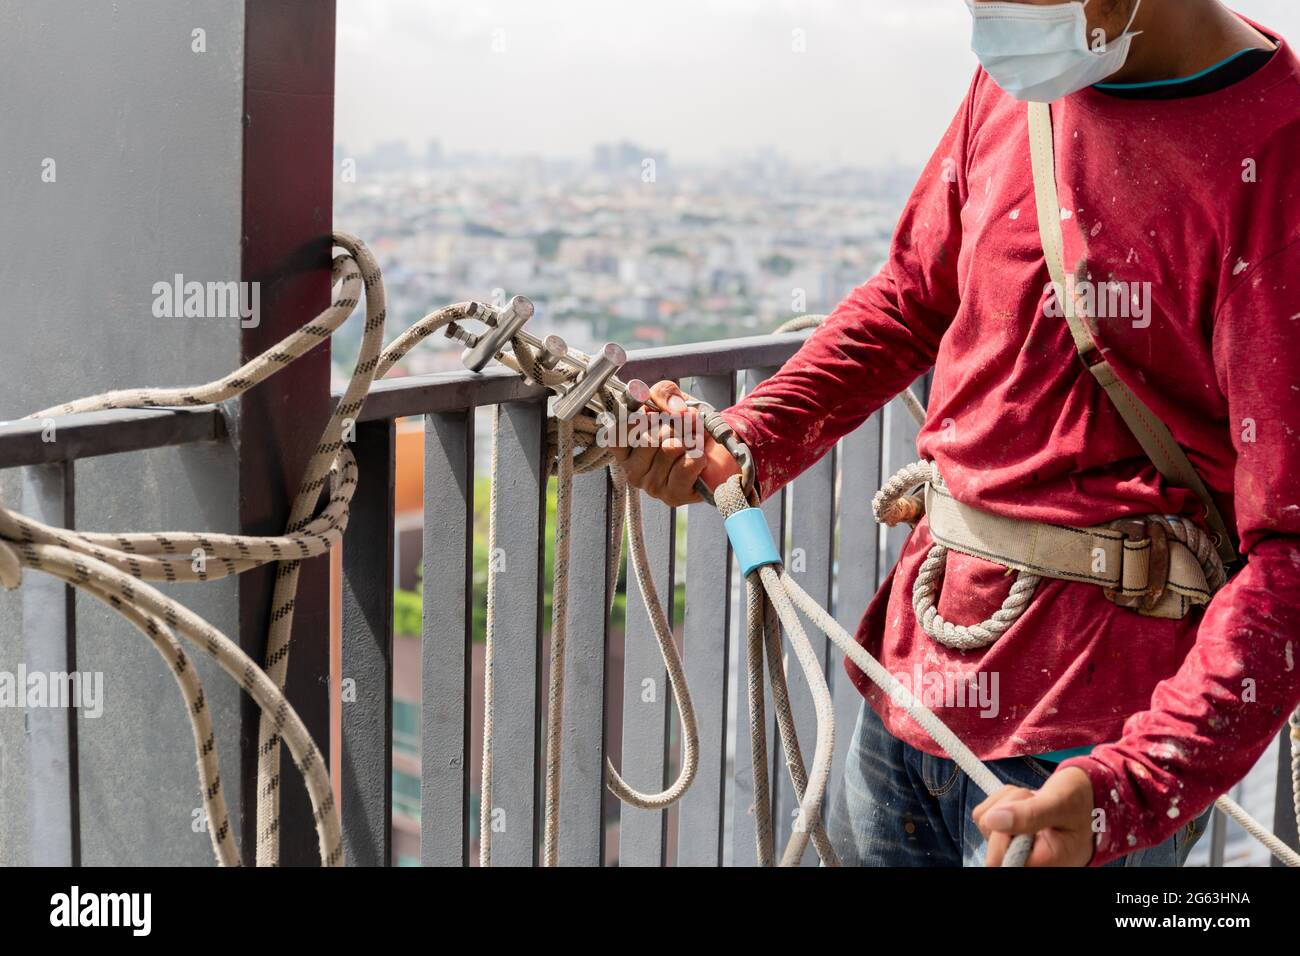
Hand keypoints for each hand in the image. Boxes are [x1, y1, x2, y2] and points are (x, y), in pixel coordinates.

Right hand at [606, 380, 739, 506]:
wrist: (719, 450)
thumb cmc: (689, 427)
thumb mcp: (673, 400)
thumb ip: (664, 393)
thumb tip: (674, 409)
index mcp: (625, 449)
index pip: (617, 434)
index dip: (639, 418)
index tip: (655, 414)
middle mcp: (632, 470)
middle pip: (647, 438)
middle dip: (673, 425)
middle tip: (684, 428)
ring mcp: (651, 486)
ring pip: (669, 448)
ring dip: (690, 438)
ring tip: (693, 442)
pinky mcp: (672, 496)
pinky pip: (686, 465)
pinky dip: (699, 454)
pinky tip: (700, 458)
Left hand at [973, 766, 1096, 866]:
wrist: (1086, 799)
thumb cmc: (1080, 804)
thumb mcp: (1061, 803)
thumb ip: (1031, 814)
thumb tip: (993, 821)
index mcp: (1044, 865)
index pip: (1000, 859)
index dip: (1005, 833)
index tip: (1026, 811)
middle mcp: (1024, 861)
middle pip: (990, 836)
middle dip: (1010, 808)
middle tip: (1037, 802)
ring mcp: (1011, 848)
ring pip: (985, 820)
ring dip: (1007, 801)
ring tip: (1035, 802)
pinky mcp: (1002, 834)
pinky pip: (984, 812)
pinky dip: (1002, 799)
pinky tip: (1025, 803)